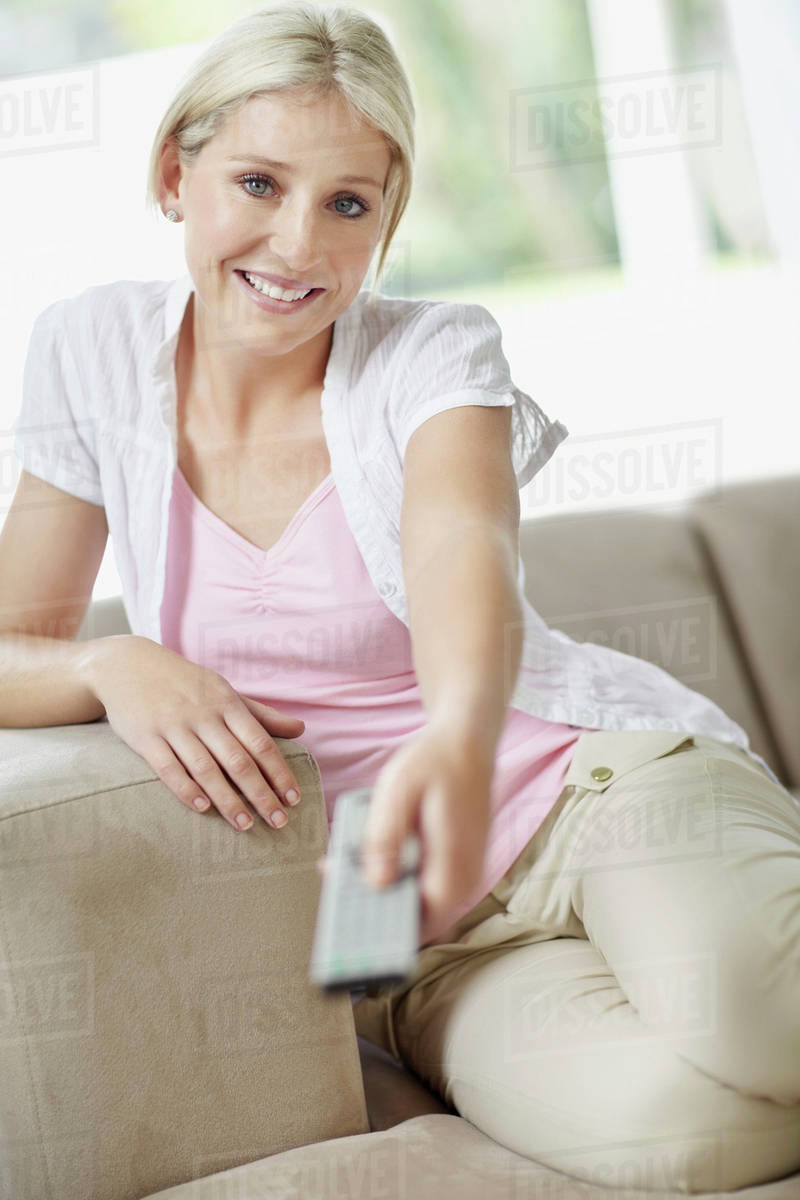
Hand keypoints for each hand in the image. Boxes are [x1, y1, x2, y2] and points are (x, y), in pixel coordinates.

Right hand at [86, 635, 306, 831]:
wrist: (127, 665)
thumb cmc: (185, 683)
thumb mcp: (224, 691)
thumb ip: (261, 714)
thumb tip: (301, 729)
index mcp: (227, 704)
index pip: (260, 742)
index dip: (279, 772)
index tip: (293, 799)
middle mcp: (203, 715)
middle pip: (238, 761)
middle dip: (261, 794)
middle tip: (278, 822)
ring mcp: (174, 726)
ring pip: (206, 769)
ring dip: (228, 800)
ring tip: (245, 825)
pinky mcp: (146, 738)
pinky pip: (168, 768)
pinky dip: (186, 789)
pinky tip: (203, 808)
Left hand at [358, 722, 493, 940]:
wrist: (468, 742)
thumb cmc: (434, 762)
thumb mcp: (398, 789)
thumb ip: (385, 836)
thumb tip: (375, 884)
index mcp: (452, 864)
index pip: (420, 923)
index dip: (385, 935)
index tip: (350, 935)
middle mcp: (465, 877)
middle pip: (419, 919)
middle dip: (377, 913)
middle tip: (336, 897)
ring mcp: (465, 873)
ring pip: (422, 904)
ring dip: (385, 896)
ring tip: (343, 876)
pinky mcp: (458, 864)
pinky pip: (426, 886)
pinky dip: (398, 880)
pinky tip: (368, 862)